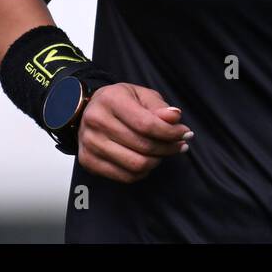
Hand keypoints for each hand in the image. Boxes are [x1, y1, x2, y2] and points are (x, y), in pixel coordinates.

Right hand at [76, 82, 193, 182]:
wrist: (86, 111)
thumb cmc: (118, 101)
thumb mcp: (140, 94)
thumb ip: (158, 106)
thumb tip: (175, 117)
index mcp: (111, 100)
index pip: (146, 124)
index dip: (170, 132)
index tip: (185, 133)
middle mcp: (96, 121)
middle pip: (143, 146)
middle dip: (168, 148)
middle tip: (179, 144)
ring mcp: (90, 143)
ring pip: (135, 164)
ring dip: (157, 161)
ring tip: (164, 152)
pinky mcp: (88, 161)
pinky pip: (125, 176)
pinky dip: (143, 172)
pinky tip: (148, 161)